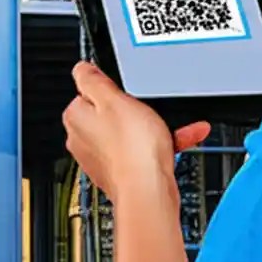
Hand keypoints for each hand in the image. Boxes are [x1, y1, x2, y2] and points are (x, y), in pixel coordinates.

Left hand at [62, 62, 210, 204]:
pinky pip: (143, 150)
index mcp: (76, 118)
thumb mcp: (113, 98)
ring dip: (154, 125)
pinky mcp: (123, 171)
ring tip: (171, 123)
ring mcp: (104, 158)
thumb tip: (81, 68)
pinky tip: (184, 135)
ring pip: (131, 131)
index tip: (124, 89)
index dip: (109, 88)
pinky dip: (163, 142)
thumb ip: (92, 79)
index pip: (86, 92)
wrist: (149, 192)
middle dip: (134, 108)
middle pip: (110, 112)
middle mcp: (84, 140)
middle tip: (149, 108)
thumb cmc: (131, 149)